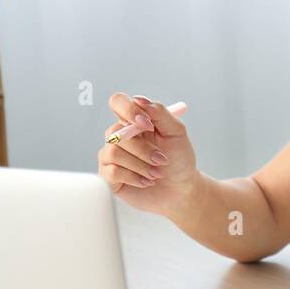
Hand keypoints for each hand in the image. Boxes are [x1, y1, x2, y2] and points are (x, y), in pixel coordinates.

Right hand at [96, 92, 197, 214]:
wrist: (181, 189)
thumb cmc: (179, 159)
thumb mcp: (177, 132)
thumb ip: (160, 112)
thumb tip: (139, 99)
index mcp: (134, 121)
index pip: (118, 102)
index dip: (129, 111)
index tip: (147, 125)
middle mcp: (119, 136)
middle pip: (116, 133)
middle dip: (143, 150)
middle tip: (162, 160)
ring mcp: (111, 156)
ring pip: (114, 153)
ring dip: (141, 165)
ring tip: (156, 173)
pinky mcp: (109, 176)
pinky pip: (112, 172)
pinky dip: (134, 177)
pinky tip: (146, 181)